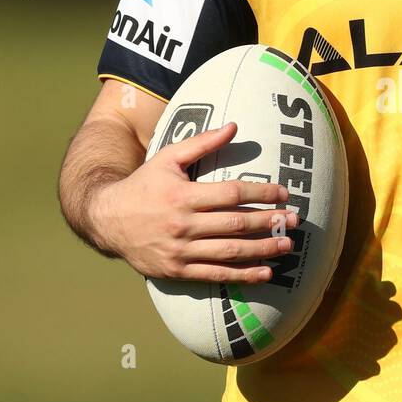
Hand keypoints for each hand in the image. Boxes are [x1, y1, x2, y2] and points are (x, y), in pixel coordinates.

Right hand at [89, 121, 298, 283]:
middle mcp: (183, 224)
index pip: (232, 194)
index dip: (261, 193)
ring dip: (263, 249)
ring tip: (287, 245)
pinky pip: (216, 274)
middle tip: (295, 220)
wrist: (107, 220)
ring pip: (230, 251)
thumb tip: (234, 126)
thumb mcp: (167, 158)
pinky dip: (242, 275)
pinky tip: (266, 273)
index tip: (284, 194)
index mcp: (183, 195)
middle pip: (236, 223)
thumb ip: (201, 144)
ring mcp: (180, 251)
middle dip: (270, 222)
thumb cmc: (143, 185)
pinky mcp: (178, 271)